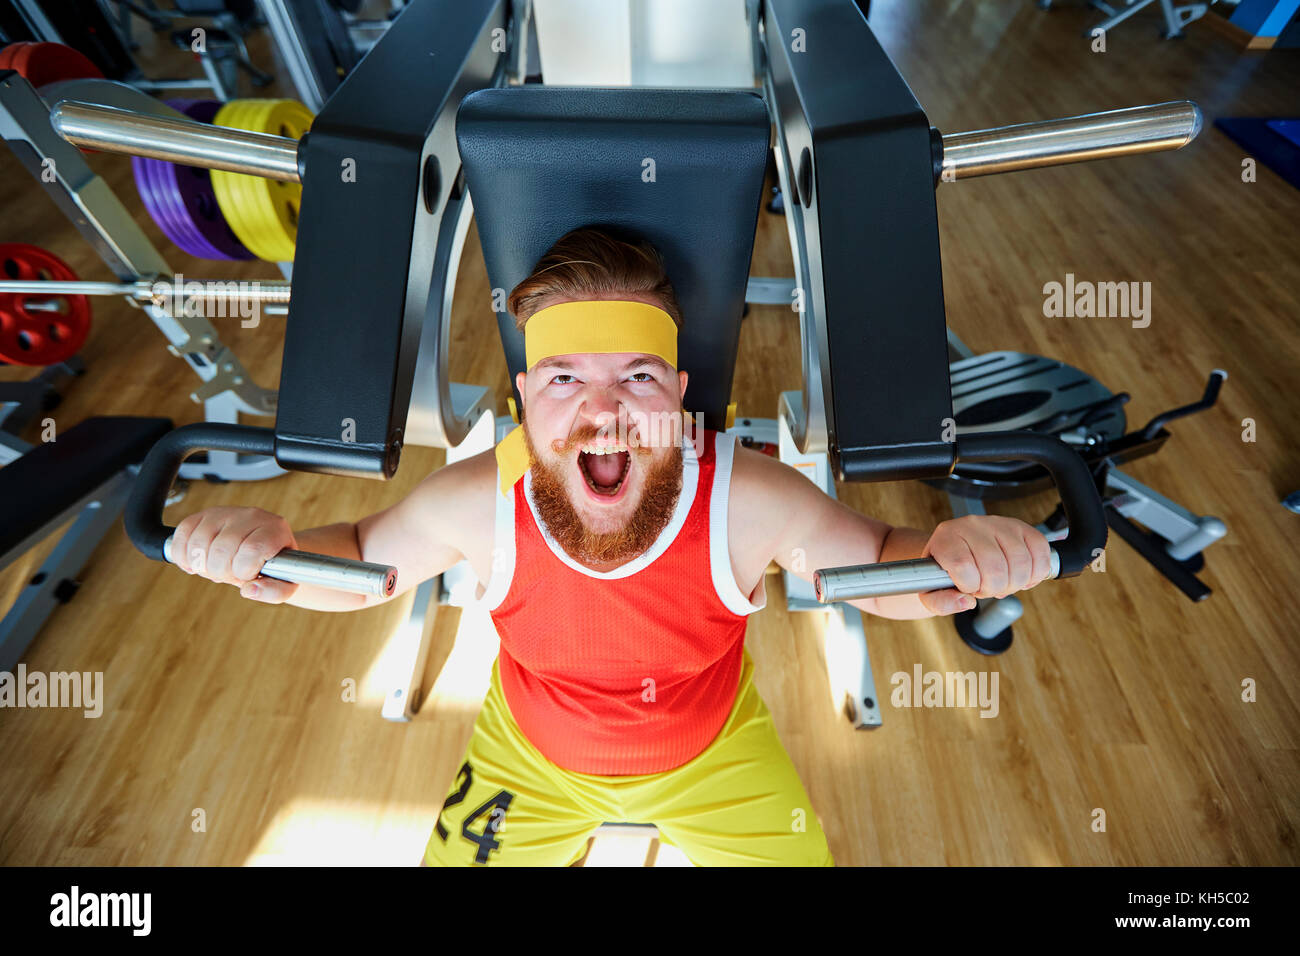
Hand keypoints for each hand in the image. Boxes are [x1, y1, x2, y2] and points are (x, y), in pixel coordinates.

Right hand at [171, 506, 299, 603]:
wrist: (264, 549)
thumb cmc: (274, 568)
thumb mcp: (285, 585)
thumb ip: (274, 592)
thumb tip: (250, 590)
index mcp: (274, 530)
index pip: (251, 550)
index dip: (243, 571)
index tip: (248, 576)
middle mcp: (251, 515)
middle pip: (221, 549)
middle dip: (222, 573)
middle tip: (231, 575)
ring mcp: (225, 512)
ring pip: (199, 543)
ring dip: (203, 566)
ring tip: (217, 568)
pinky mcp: (203, 515)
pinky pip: (182, 533)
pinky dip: (183, 555)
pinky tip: (198, 563)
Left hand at [917, 515, 1053, 615]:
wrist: (956, 553)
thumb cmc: (944, 573)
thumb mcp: (931, 593)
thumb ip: (941, 603)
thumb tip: (966, 602)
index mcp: (946, 537)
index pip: (963, 565)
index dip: (970, 586)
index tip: (968, 588)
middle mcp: (972, 524)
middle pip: (996, 567)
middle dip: (994, 589)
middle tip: (986, 588)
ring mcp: (998, 523)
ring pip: (1020, 562)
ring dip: (1014, 583)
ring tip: (1000, 582)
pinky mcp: (1021, 527)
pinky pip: (1040, 551)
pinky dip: (1035, 573)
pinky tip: (1020, 576)